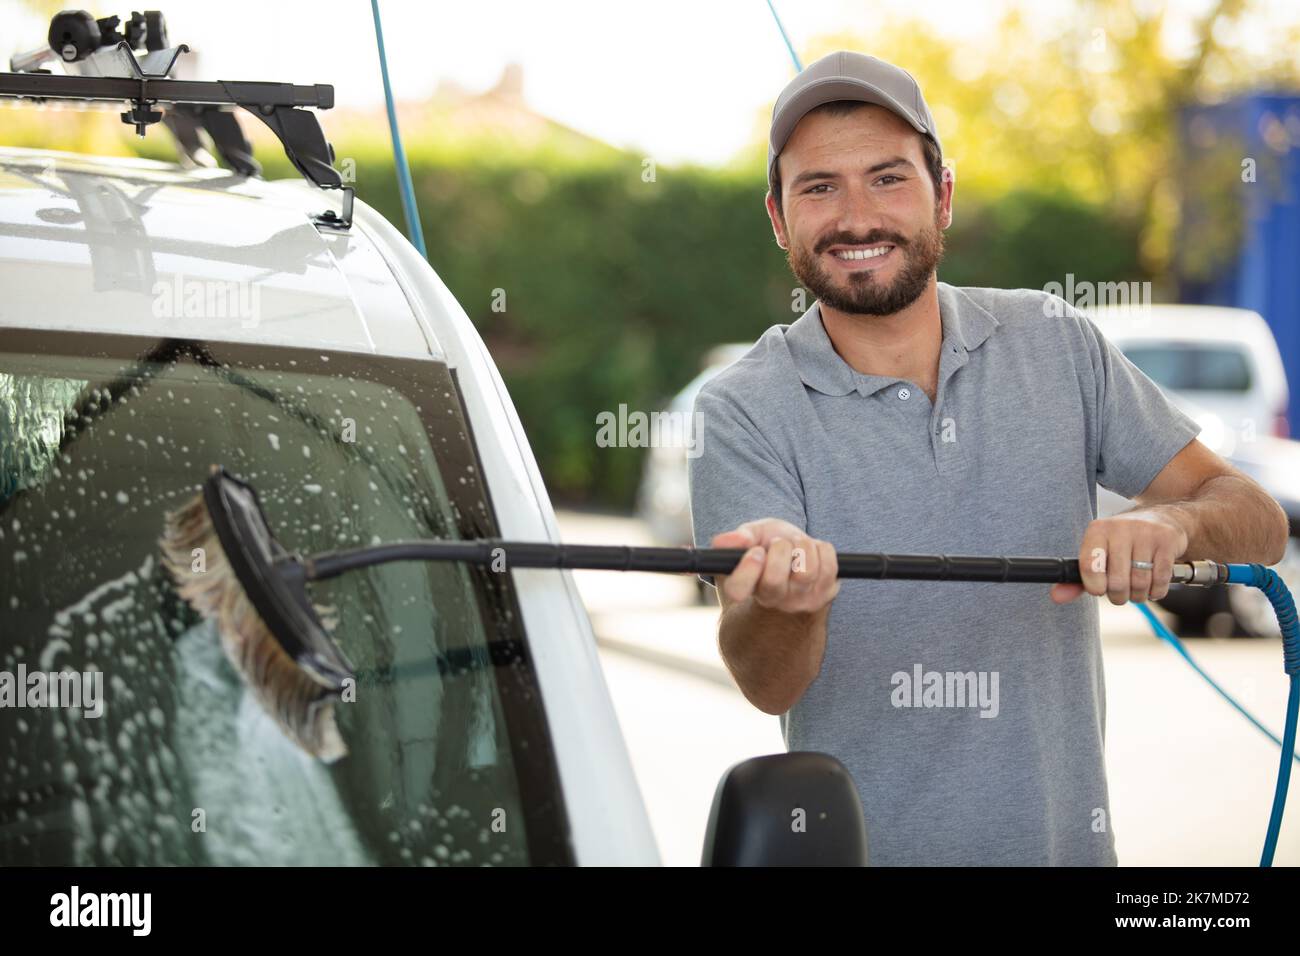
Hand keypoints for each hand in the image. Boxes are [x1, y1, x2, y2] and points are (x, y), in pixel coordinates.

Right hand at [711, 518, 840, 613]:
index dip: (747, 569)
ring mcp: (799, 601)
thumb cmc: (769, 546)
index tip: (756, 551)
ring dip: (803, 546)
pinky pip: (829, 566)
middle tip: (778, 543)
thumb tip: (728, 541)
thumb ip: (738, 538)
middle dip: (779, 548)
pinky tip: (814, 552)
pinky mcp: (825, 595)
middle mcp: (771, 600)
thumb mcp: (752, 536)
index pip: (737, 590)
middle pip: (774, 580)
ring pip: (806, 571)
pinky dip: (822, 549)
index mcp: (745, 586)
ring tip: (797, 546)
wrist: (798, 558)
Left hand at [1051, 509, 1189, 604]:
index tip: (1100, 589)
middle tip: (1121, 593)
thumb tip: (1056, 597)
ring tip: (1137, 589)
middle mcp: (1120, 528)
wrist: (1162, 520)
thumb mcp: (1098, 555)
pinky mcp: (1166, 540)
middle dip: (1119, 596)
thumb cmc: (1123, 543)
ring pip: (1140, 583)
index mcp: (1097, 530)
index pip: (1089, 567)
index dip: (1095, 587)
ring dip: (1139, 596)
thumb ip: (1077, 579)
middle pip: (1117, 581)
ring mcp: (1145, 533)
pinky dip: (1156, 592)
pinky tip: (1152, 585)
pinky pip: (1160, 580)